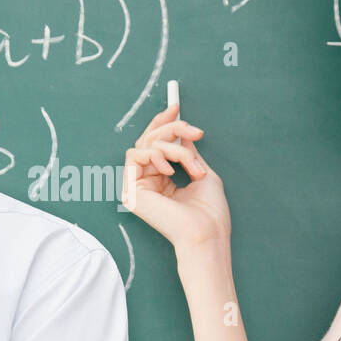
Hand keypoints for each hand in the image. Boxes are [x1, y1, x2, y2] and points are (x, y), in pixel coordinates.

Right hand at [121, 101, 231, 253]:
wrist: (206, 233)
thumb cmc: (209, 211)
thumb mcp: (201, 171)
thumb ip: (187, 152)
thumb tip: (179, 131)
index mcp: (162, 180)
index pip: (154, 145)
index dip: (163, 124)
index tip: (176, 108)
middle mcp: (147, 182)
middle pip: (147, 140)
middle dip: (171, 129)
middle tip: (194, 131)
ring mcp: (137, 187)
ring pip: (144, 145)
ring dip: (171, 148)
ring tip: (190, 164)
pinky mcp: (130, 192)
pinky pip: (134, 157)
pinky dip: (155, 156)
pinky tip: (170, 170)